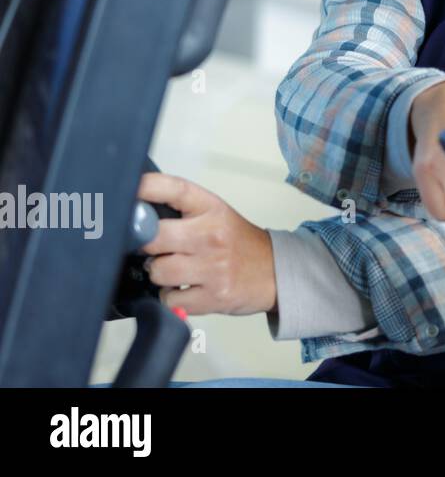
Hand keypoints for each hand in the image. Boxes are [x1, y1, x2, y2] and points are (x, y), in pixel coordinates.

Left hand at [136, 172, 276, 315]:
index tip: (129, 190)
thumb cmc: (237, 243)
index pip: (174, 189)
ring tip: (175, 270)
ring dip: (159, 274)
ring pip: (157, 271)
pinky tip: (185, 288)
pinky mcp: (213, 296)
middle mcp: (212, 234)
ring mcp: (213, 267)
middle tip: (158, 248)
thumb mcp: (215, 215)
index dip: (146, 187)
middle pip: (153, 236)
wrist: (274, 271)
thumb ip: (181, 211)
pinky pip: (169, 299)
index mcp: (212, 208)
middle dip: (147, 245)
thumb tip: (134, 213)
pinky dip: (172, 297)